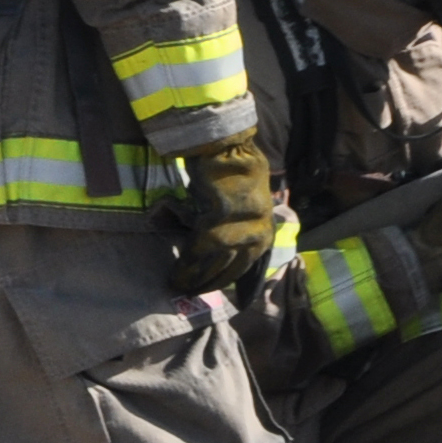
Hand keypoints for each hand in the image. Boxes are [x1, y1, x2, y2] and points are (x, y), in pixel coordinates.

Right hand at [167, 131, 276, 296]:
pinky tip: (176, 272)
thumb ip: (240, 232)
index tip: (206, 291)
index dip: (223, 281)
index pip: (245, 267)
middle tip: (187, 292)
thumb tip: (223, 256)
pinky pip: (200, 249)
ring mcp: (241, 228)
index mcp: (265, 233)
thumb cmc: (233, 178)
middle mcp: (257, 235)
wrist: (228, 150)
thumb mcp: (245, 210)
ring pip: (214, 262)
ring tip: (176, 285)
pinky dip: (186, 262)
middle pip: (229, 268)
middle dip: (206, 283)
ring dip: (193, 277)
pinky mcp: (220, 220)